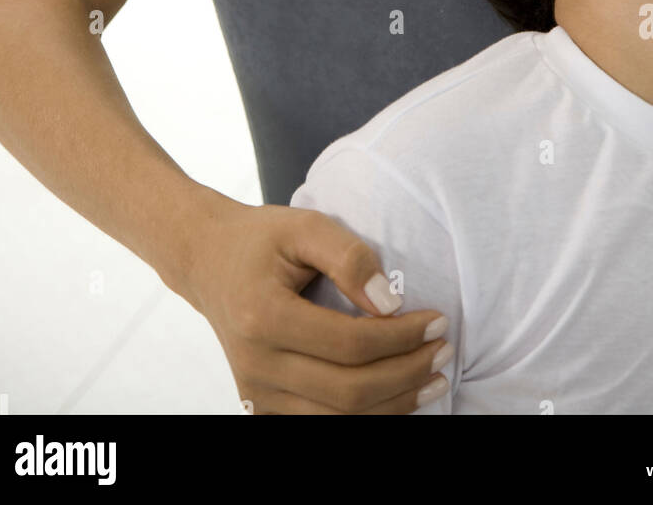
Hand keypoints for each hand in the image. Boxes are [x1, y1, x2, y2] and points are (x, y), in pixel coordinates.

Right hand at [178, 196, 451, 414]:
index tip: (438, 320)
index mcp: (263, 316)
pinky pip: (321, 426)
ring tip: (433, 378)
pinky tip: (397, 398)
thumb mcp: (305, 226)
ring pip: (338, 421)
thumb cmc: (261, 239)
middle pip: (349, 391)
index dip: (402, 337)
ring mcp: (256, 392)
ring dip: (394, 405)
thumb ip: (350, 257)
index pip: (350, 343)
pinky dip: (365, 417)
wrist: (208, 261)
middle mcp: (256, 364)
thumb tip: (391, 301)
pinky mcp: (261, 406)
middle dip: (407, 374)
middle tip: (445, 351)